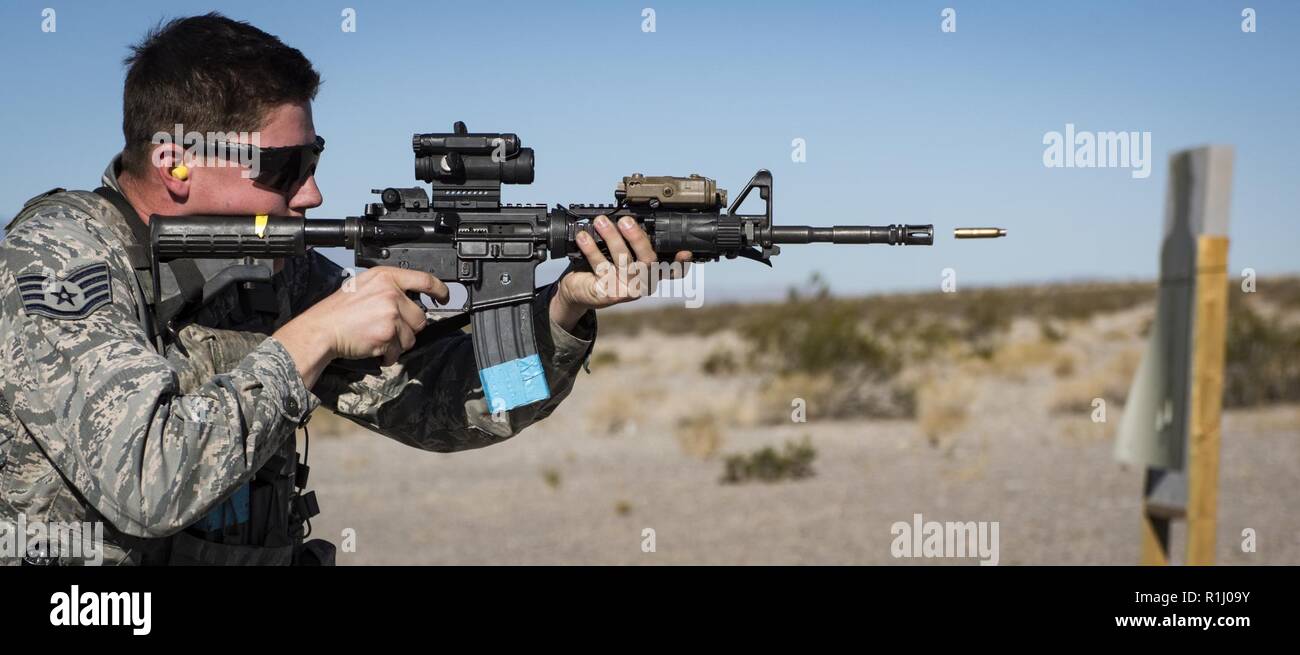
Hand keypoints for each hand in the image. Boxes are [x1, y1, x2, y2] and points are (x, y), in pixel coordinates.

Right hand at [275, 266, 448, 385]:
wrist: (321, 330)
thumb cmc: (339, 311)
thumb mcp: (364, 287)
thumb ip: (389, 289)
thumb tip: (411, 299)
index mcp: (386, 277)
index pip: (425, 279)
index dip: (440, 290)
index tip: (444, 296)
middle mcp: (391, 292)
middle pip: (420, 316)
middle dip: (408, 327)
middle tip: (387, 328)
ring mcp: (391, 313)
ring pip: (412, 336)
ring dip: (397, 343)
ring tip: (376, 336)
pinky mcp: (388, 334)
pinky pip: (399, 350)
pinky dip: (388, 354)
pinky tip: (373, 346)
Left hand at [550, 214, 691, 329]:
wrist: (579, 291)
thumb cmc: (604, 268)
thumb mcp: (622, 255)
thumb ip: (632, 242)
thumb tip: (631, 217)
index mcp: (651, 273)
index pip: (672, 270)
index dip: (681, 263)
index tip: (685, 252)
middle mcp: (643, 283)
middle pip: (648, 261)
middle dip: (637, 238)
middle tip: (626, 221)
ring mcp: (627, 290)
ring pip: (623, 261)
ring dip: (612, 238)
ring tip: (600, 222)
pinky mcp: (609, 294)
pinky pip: (601, 267)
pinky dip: (591, 250)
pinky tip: (583, 237)